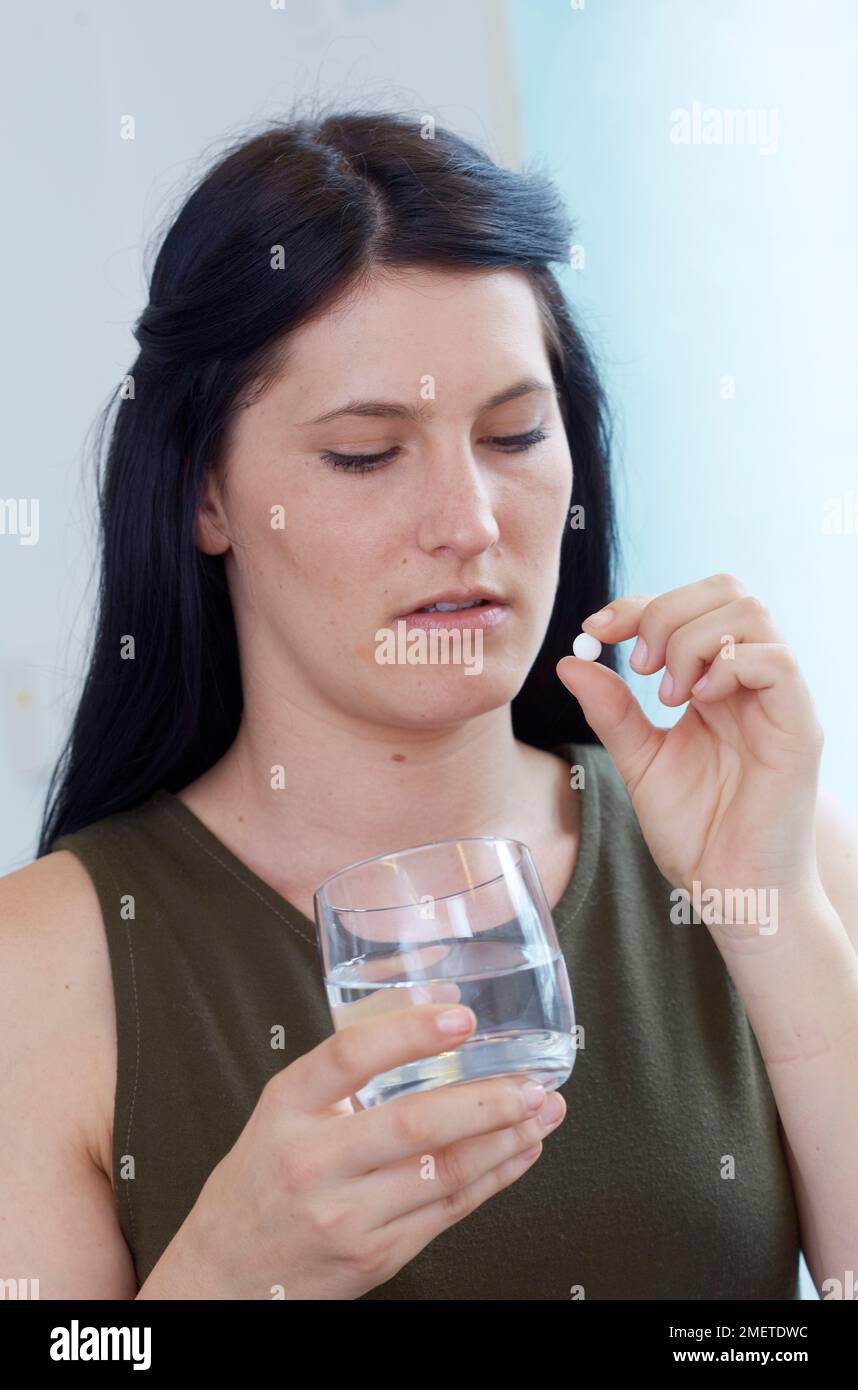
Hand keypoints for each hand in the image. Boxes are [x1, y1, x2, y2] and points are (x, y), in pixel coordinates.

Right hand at [171, 1003, 565, 1298]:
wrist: (225, 1274)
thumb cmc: (263, 1178)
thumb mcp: (285, 1109)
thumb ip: (348, 1067)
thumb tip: (434, 1003)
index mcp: (286, 1108)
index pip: (349, 1057)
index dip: (410, 1031)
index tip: (460, 1014)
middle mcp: (312, 1162)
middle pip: (411, 1124)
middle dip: (485, 1101)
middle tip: (531, 1081)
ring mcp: (344, 1215)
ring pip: (443, 1173)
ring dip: (505, 1140)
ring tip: (542, 1111)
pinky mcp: (374, 1256)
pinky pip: (448, 1212)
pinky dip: (494, 1178)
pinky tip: (520, 1152)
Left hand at [556, 573, 825, 933]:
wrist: (730, 890)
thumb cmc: (696, 832)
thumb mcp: (639, 762)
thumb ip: (612, 711)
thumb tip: (571, 661)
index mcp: (715, 681)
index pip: (688, 605)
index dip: (638, 604)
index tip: (595, 631)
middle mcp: (752, 680)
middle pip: (726, 590)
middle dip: (666, 611)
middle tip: (636, 666)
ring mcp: (779, 700)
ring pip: (751, 614)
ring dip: (693, 640)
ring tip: (666, 692)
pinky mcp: (799, 727)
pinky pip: (777, 662)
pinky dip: (728, 666)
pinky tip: (697, 703)